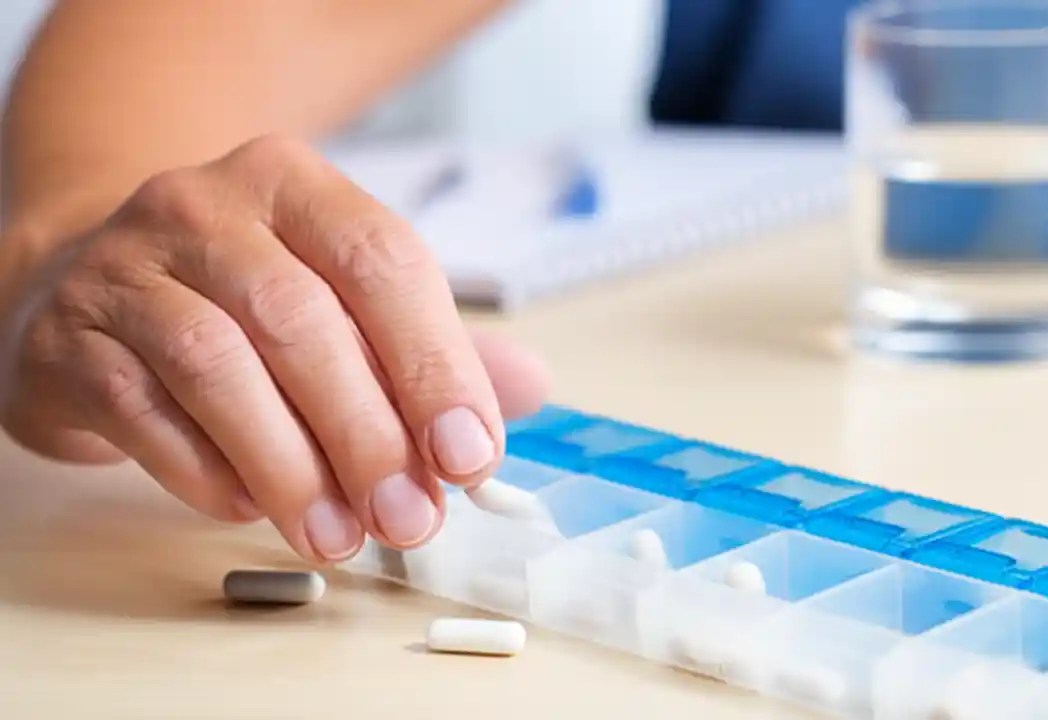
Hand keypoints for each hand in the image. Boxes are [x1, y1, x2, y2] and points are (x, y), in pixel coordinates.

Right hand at [0, 135, 548, 562]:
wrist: (88, 286)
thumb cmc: (244, 298)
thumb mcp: (343, 299)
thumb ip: (432, 345)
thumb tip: (530, 388)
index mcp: (295, 184)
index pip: (382, 261)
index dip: (434, 364)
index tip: (470, 457)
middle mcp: (206, 208)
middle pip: (301, 319)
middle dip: (368, 434)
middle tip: (410, 519)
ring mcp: (125, 267)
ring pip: (218, 366)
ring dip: (293, 468)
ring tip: (341, 536)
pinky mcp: (68, 340)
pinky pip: (146, 412)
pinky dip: (210, 473)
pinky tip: (255, 508)